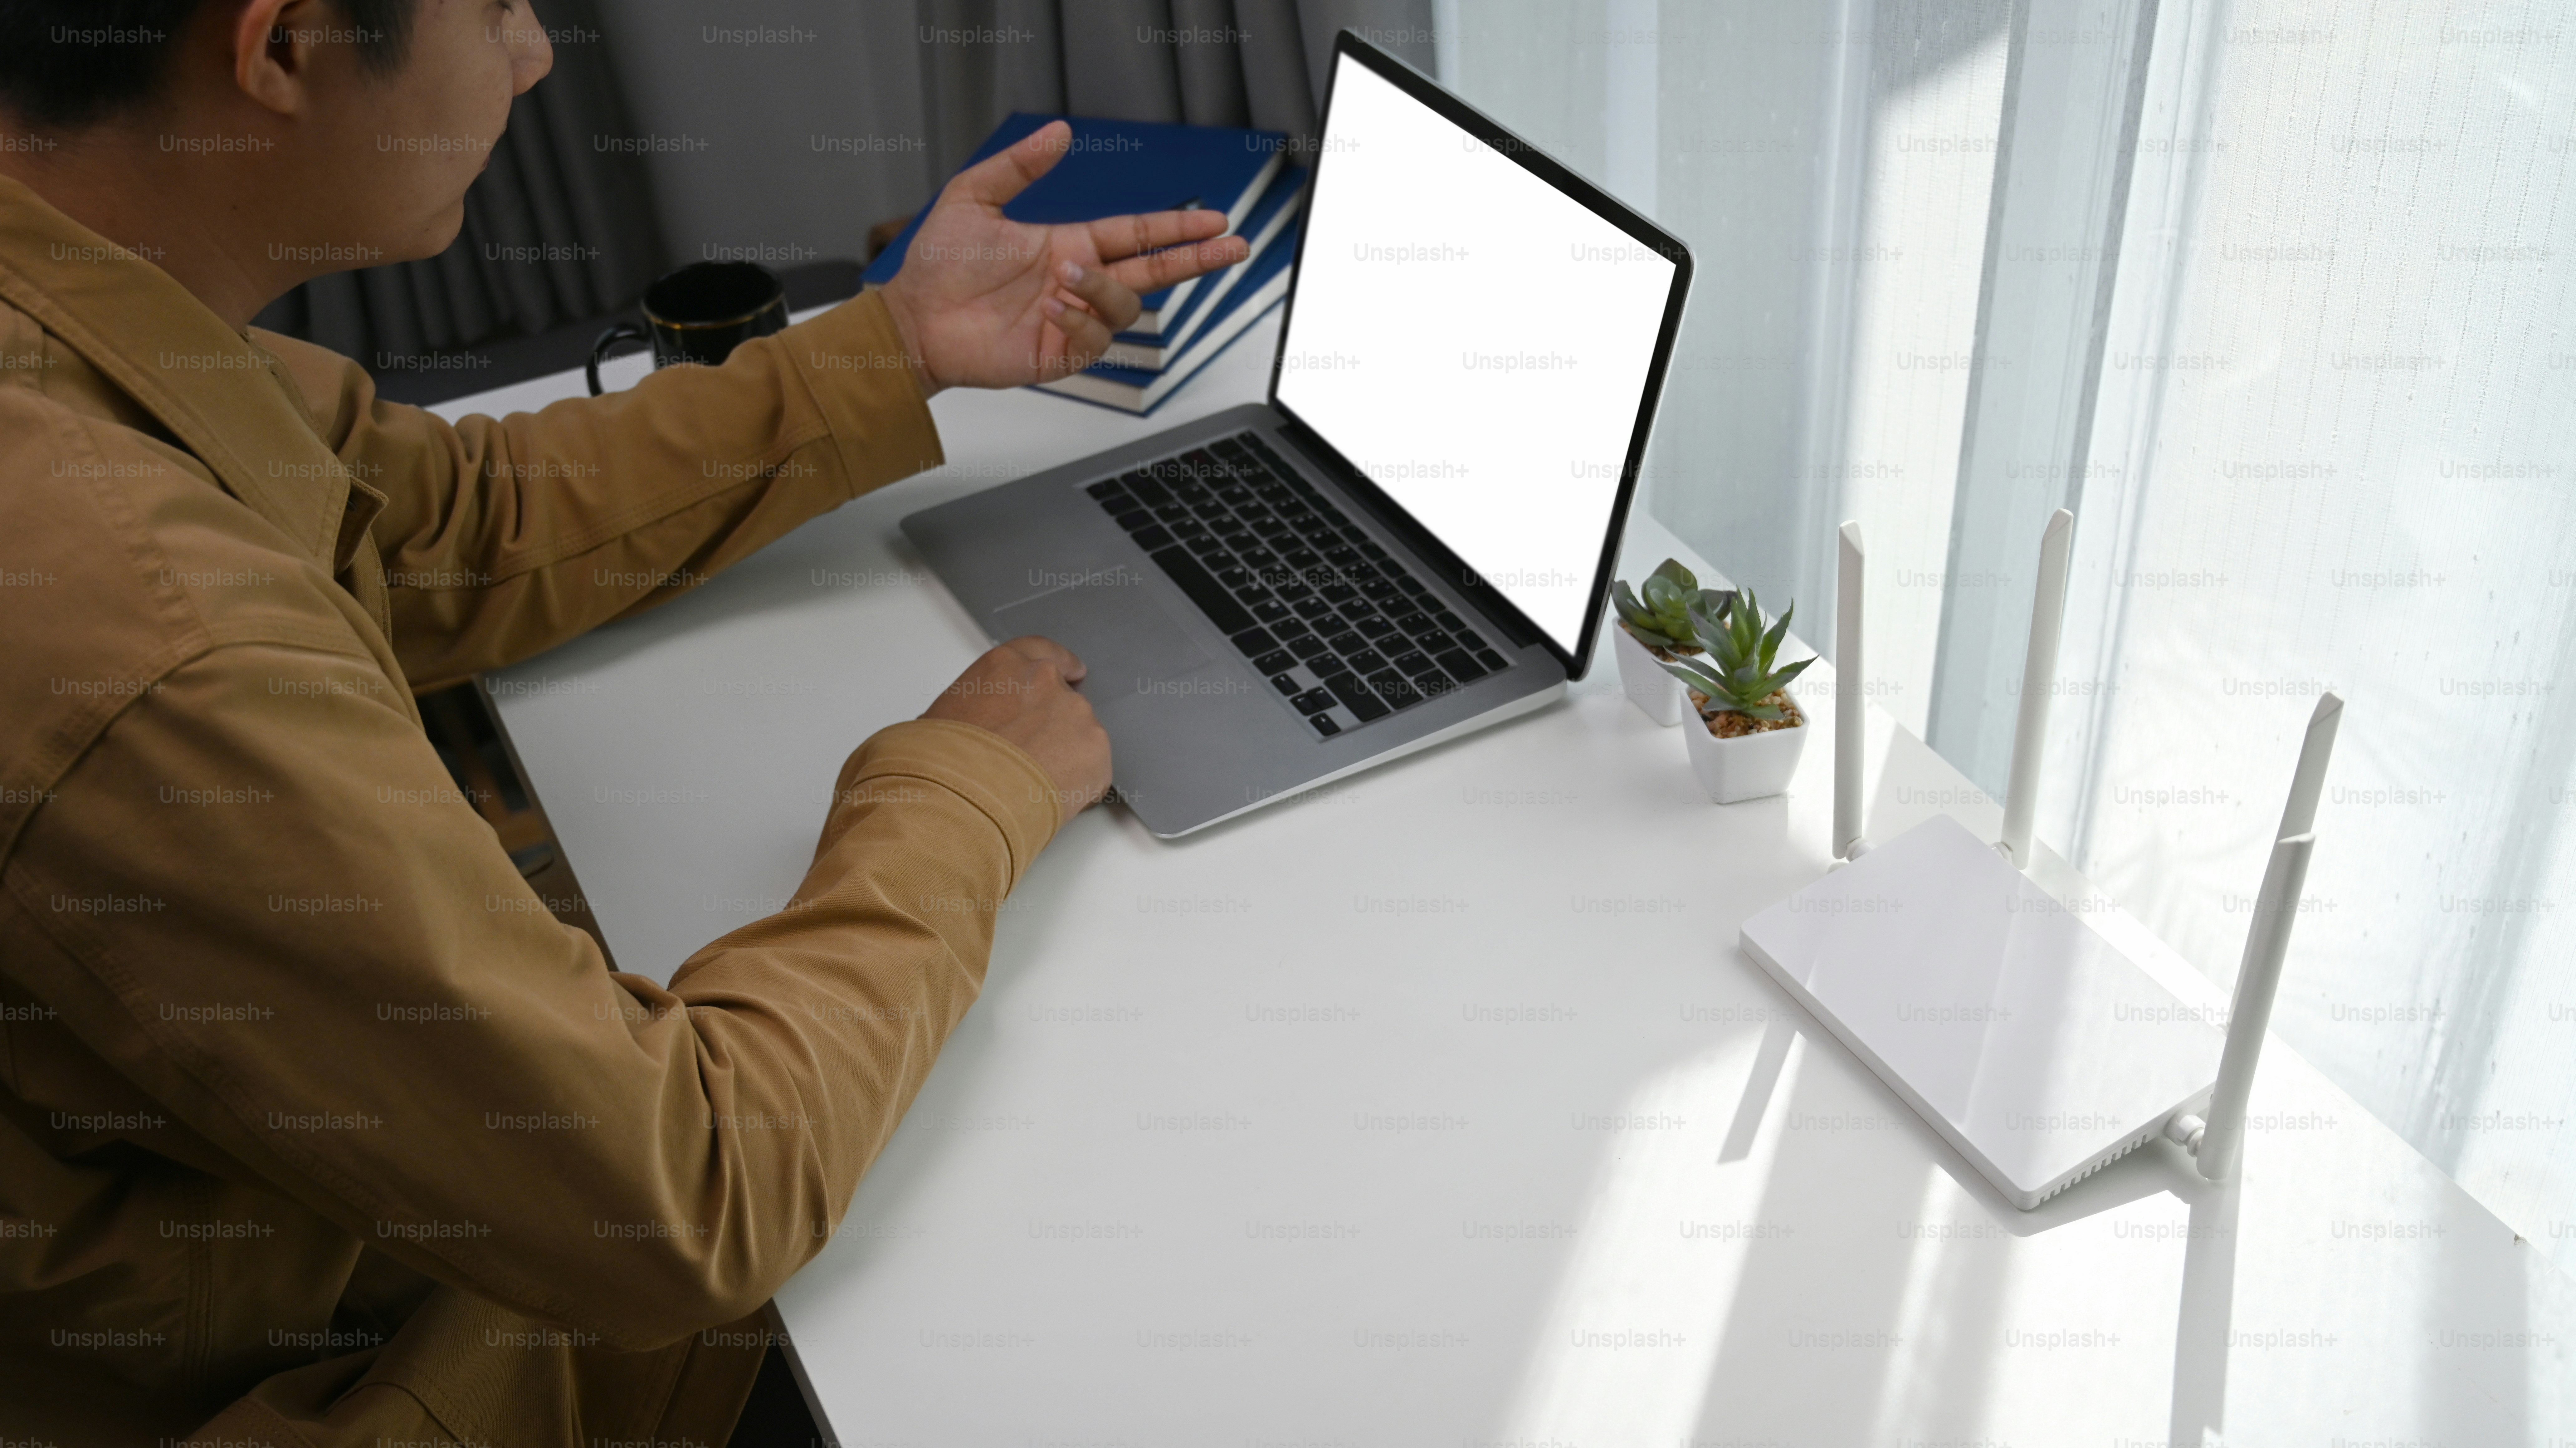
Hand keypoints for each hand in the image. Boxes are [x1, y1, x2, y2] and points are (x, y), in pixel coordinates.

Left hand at [876, 120, 1252, 393]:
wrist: (914, 320)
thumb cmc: (939, 265)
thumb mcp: (974, 197)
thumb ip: (1019, 165)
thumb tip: (1059, 132)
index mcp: (1069, 245)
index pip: (1137, 235)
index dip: (1177, 229)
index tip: (1215, 221)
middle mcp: (1078, 282)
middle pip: (1154, 270)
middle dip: (1196, 259)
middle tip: (1232, 247)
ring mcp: (1072, 320)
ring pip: (1124, 306)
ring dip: (1104, 289)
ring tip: (1064, 278)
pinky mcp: (1059, 354)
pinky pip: (1094, 340)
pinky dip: (1079, 321)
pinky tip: (1051, 309)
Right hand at [922, 637, 1111, 815]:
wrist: (965, 796)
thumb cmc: (944, 761)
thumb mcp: (944, 718)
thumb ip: (975, 710)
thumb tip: (975, 732)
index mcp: (1006, 665)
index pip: (1041, 651)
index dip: (1060, 664)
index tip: (1073, 672)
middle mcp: (1046, 681)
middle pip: (1062, 699)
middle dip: (1054, 726)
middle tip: (1034, 756)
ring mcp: (1076, 714)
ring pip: (1079, 736)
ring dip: (1065, 756)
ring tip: (1034, 786)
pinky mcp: (1096, 750)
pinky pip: (1093, 770)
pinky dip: (1078, 785)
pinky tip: (1050, 798)